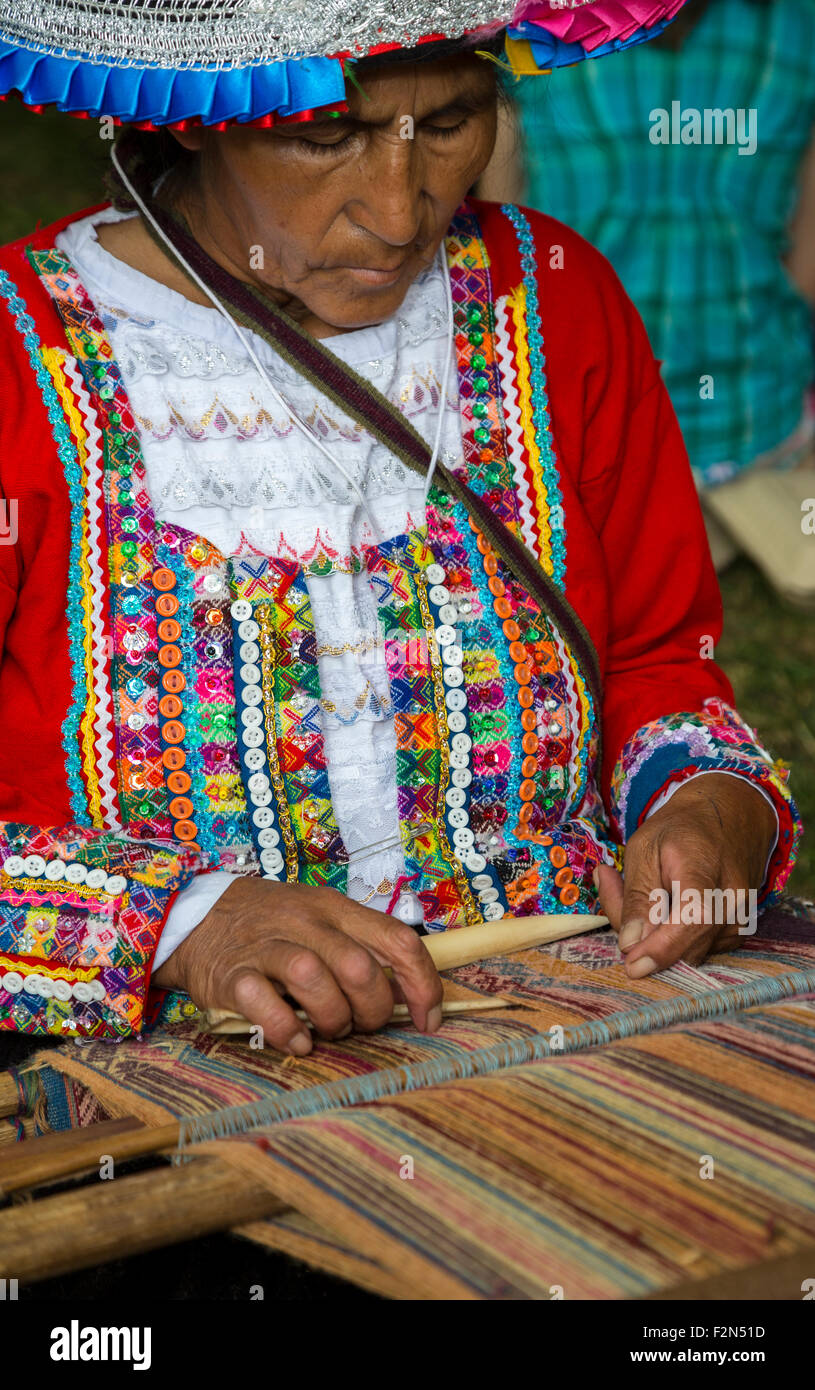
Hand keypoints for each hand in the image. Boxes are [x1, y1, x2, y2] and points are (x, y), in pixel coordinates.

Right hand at [153, 878, 442, 1054]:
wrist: (197, 916)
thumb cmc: (272, 925)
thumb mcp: (321, 920)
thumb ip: (360, 948)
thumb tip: (409, 993)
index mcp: (336, 909)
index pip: (398, 940)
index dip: (422, 984)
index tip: (429, 1018)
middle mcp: (305, 923)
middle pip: (359, 967)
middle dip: (373, 1010)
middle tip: (362, 1025)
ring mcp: (266, 947)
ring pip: (314, 979)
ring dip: (332, 1019)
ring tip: (328, 1031)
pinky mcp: (232, 976)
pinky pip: (264, 1005)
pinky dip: (288, 1032)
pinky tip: (297, 1042)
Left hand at [595, 774, 776, 977]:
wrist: (730, 816)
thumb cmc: (682, 828)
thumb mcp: (645, 848)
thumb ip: (638, 896)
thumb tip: (629, 945)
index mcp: (707, 870)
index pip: (693, 919)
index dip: (662, 948)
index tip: (631, 965)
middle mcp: (733, 901)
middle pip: (684, 944)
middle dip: (641, 935)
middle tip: (612, 886)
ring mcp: (740, 920)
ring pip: (687, 952)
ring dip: (655, 935)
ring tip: (640, 888)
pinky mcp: (736, 932)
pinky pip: (696, 948)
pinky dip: (672, 936)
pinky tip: (661, 905)